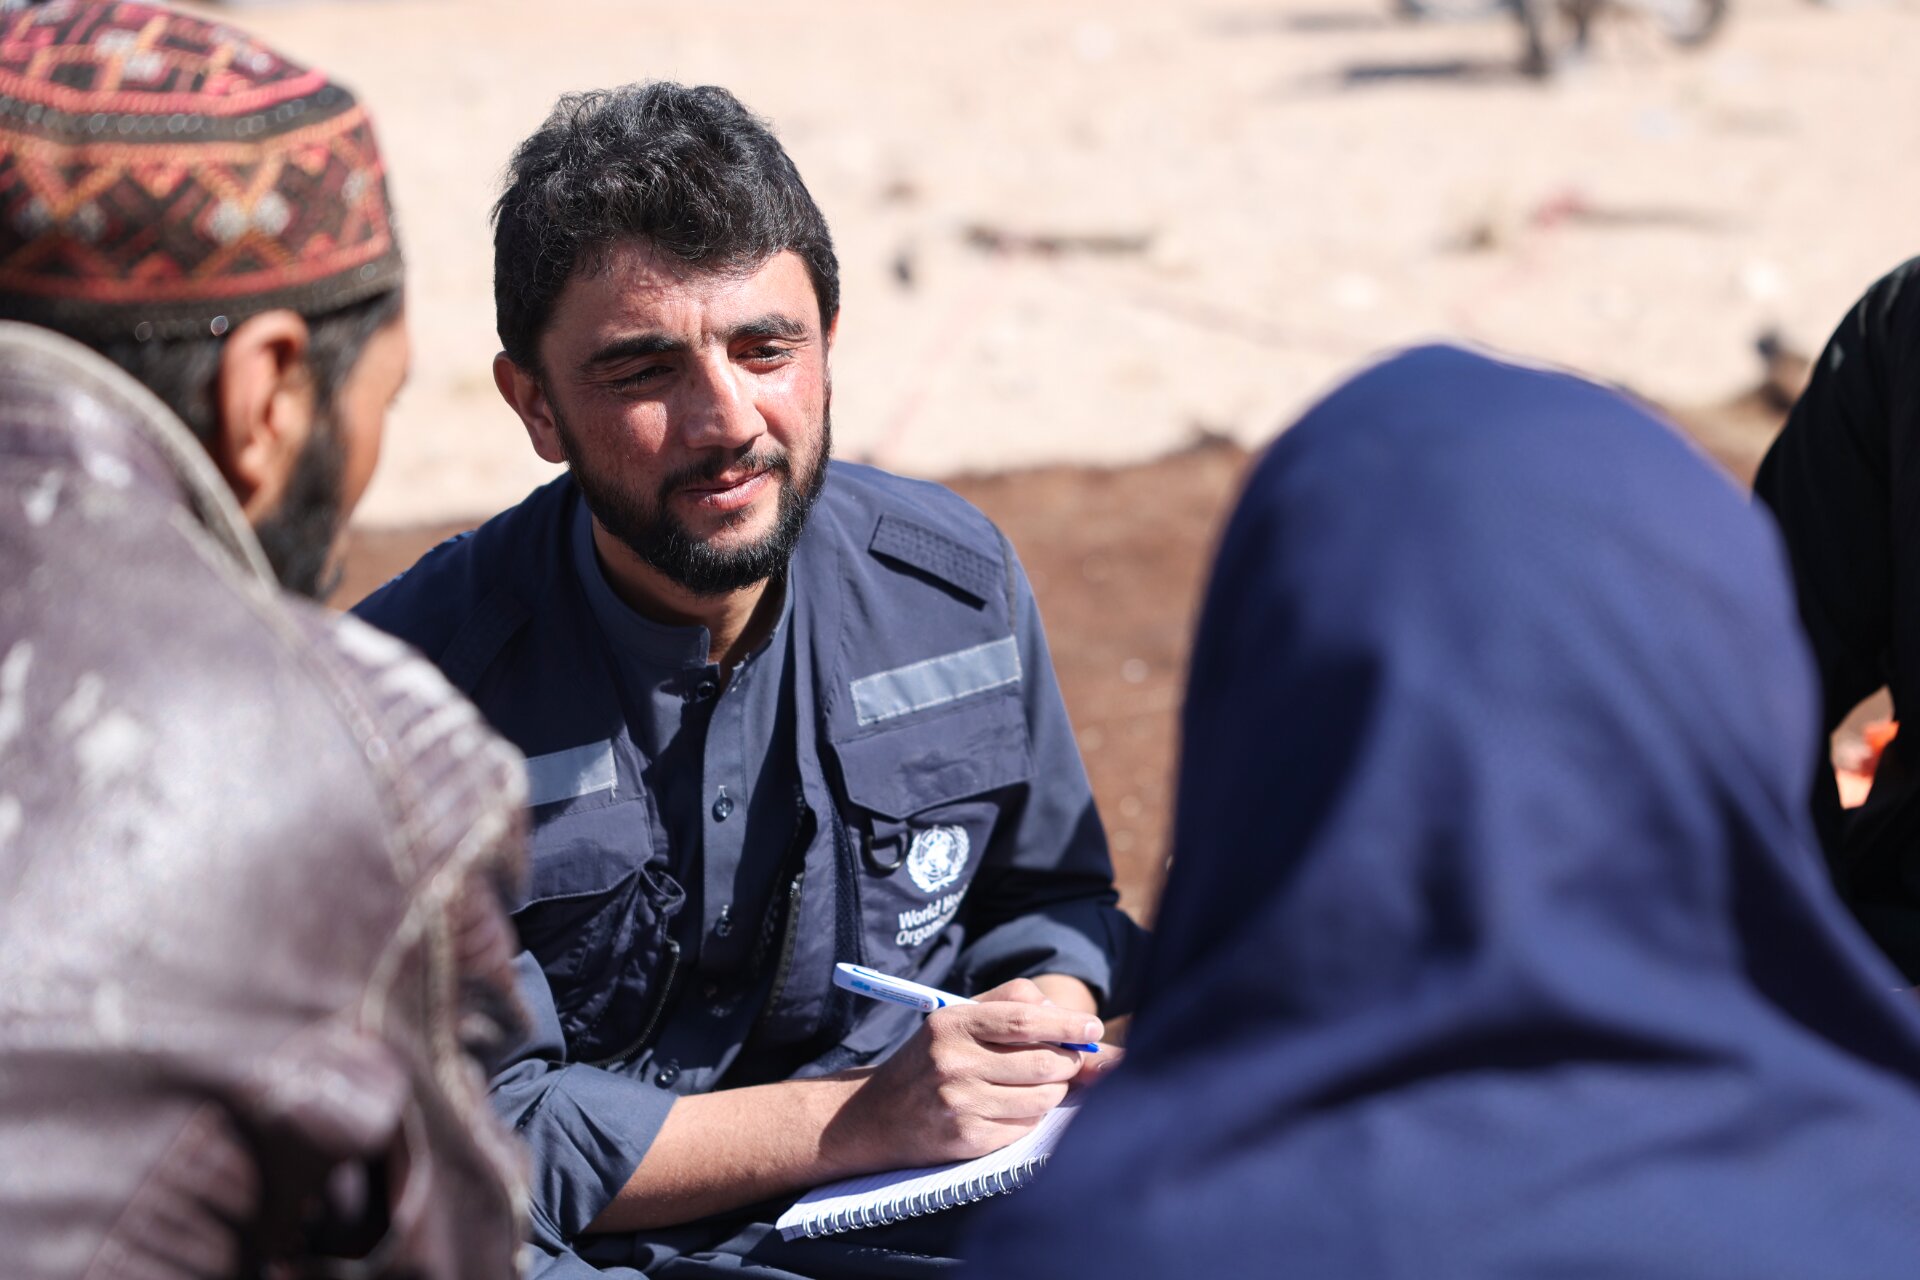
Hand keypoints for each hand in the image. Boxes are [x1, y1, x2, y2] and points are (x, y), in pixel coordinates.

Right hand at [827, 978, 1103, 1170]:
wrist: (876, 1116)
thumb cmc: (931, 1060)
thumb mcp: (957, 1019)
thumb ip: (1014, 1009)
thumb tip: (1080, 1028)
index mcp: (953, 1023)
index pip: (1026, 1020)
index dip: (1068, 1024)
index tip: (1093, 1027)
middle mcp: (954, 1062)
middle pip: (1045, 1062)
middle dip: (1069, 1062)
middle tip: (1068, 1061)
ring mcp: (960, 1104)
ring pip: (1043, 1098)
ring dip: (1052, 1091)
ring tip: (1036, 1085)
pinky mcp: (966, 1140)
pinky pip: (1026, 1127)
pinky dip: (1030, 1118)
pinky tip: (1011, 1110)